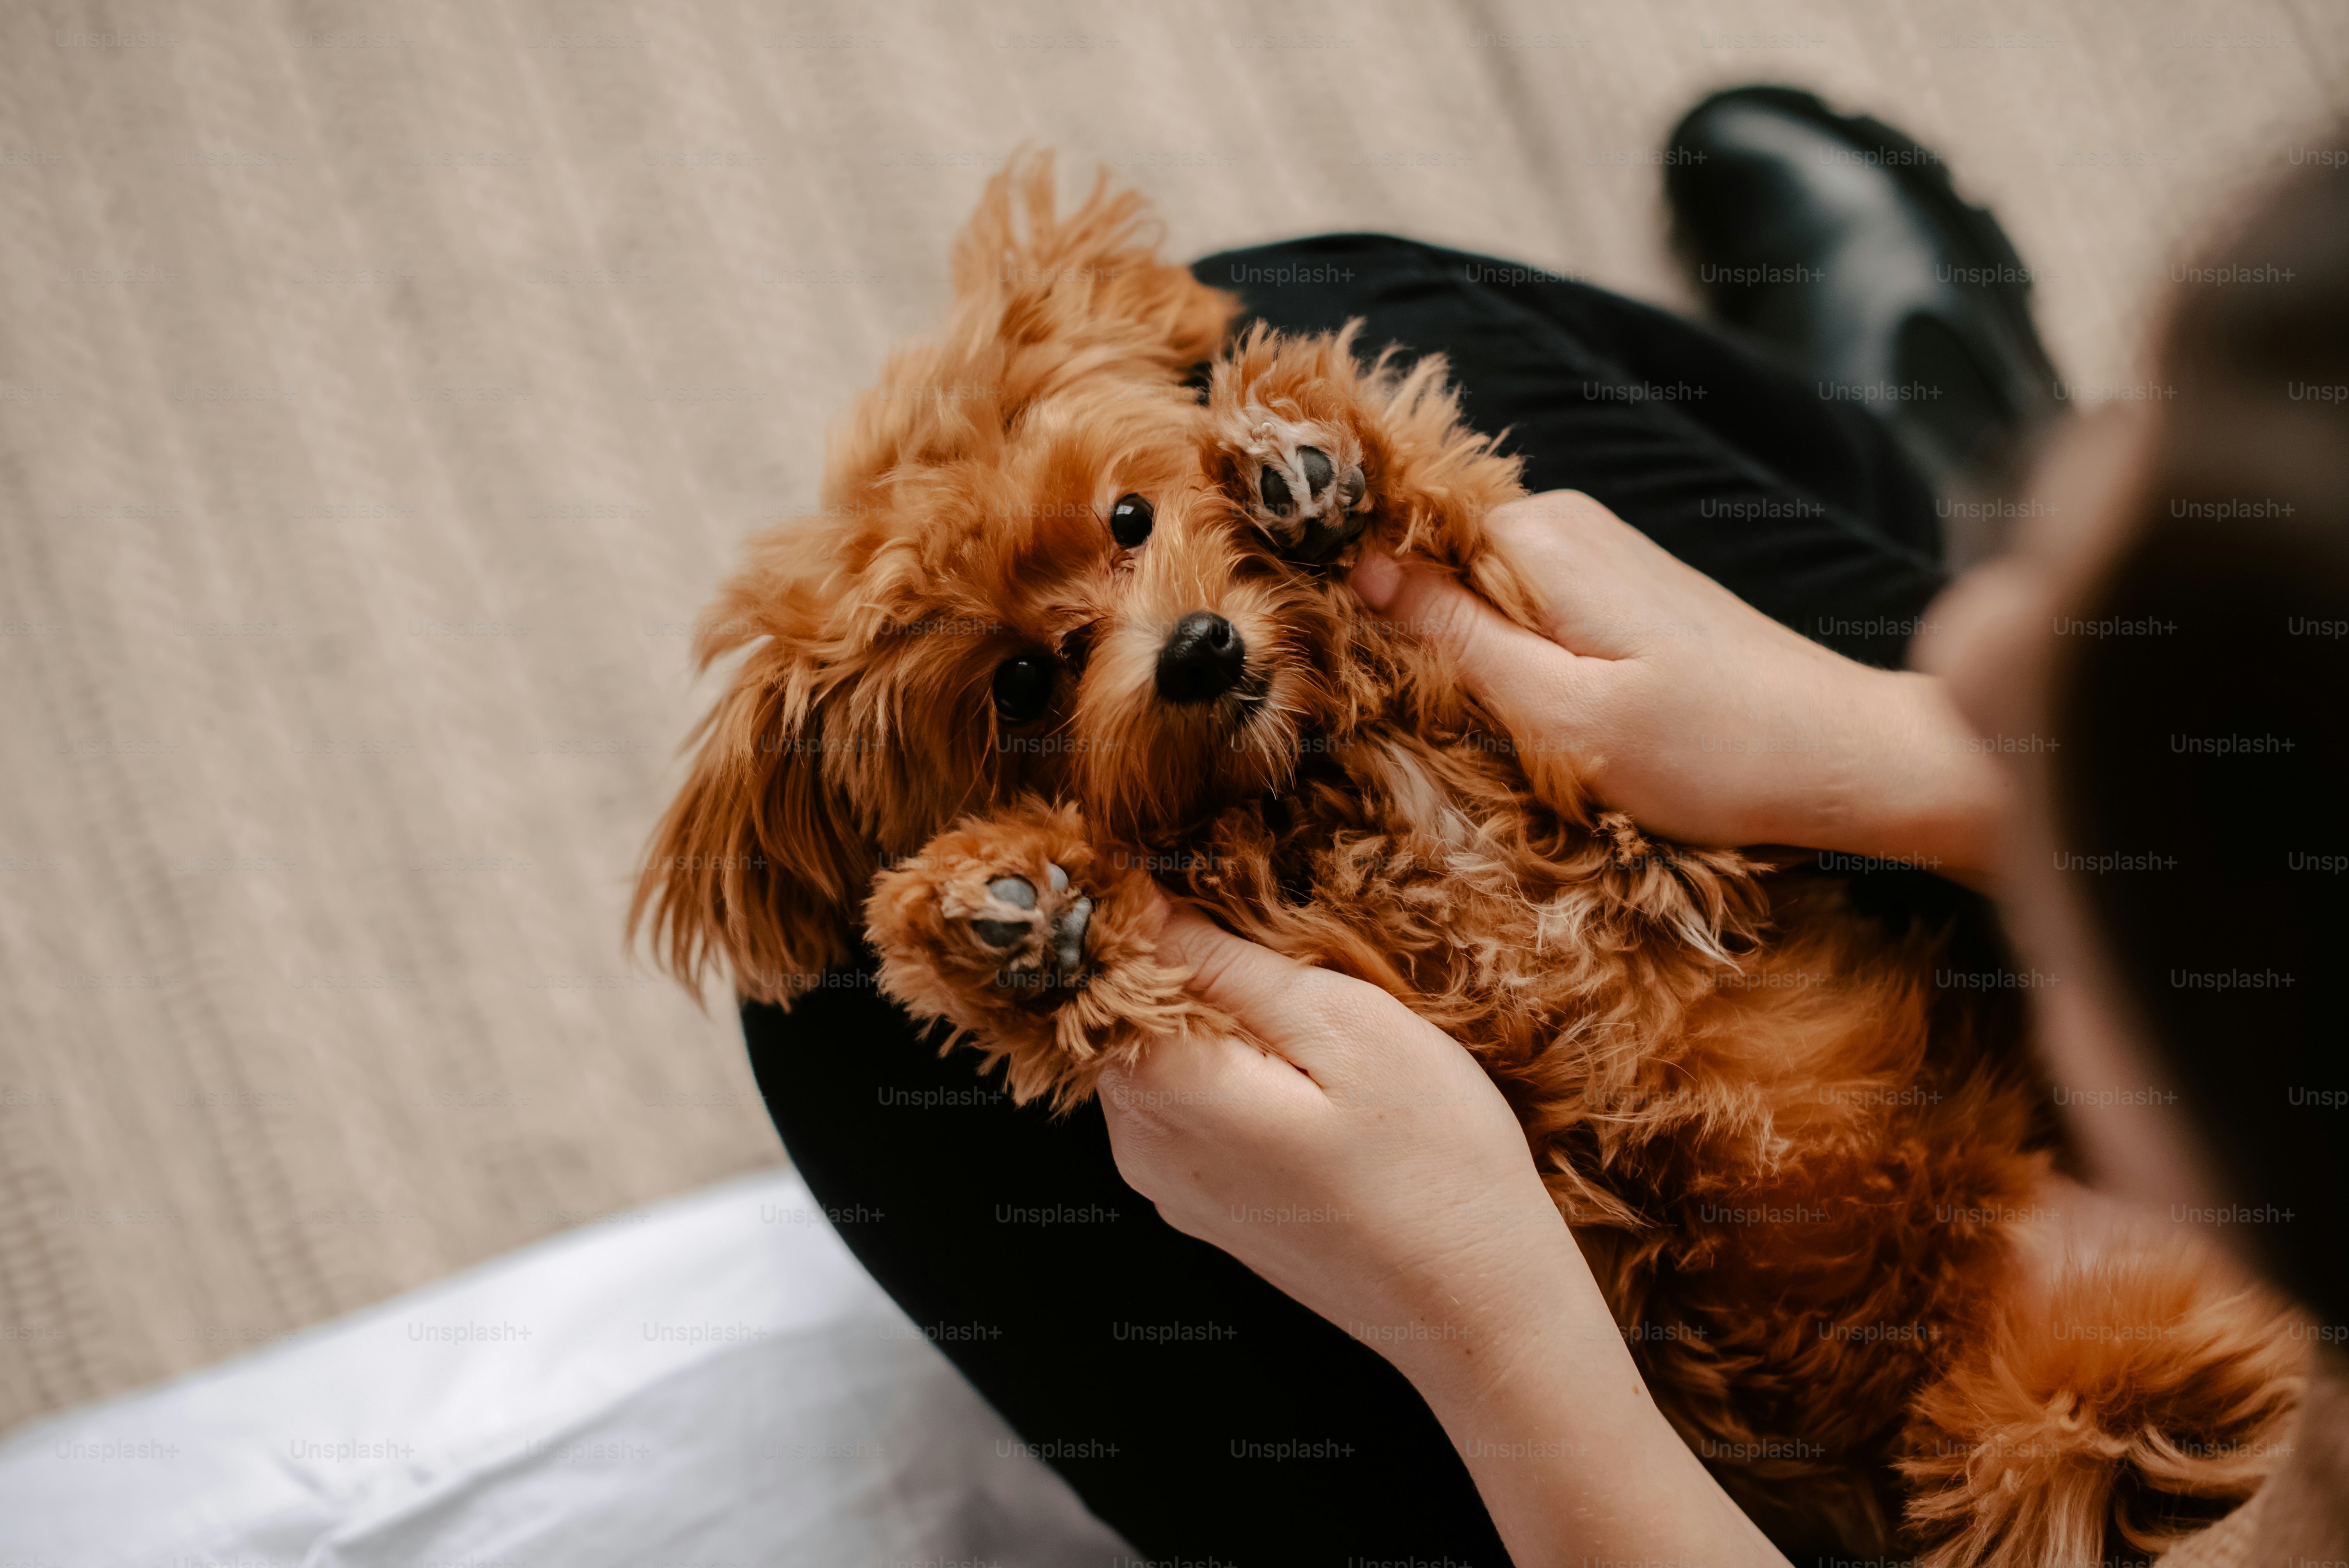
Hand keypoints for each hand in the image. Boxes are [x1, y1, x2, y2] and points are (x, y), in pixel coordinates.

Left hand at [1098, 904, 1563, 1343]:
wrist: (1480, 1306)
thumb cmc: (1435, 1162)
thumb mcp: (1346, 1027)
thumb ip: (1229, 966)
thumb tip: (1139, 905)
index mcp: (1166, 1094)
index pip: (1096, 972)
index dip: (1140, 916)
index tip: (1199, 886)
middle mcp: (1142, 1148)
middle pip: (1122, 1016)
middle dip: (1181, 971)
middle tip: (1284, 960)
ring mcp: (1169, 1186)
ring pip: (1156, 1060)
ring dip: (1213, 1025)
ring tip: (1307, 1026)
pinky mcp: (1205, 1207)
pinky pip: (1186, 1109)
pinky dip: (1228, 1074)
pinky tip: (1305, 1081)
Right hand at [1350, 489, 2004, 883]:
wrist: (1845, 758)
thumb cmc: (1713, 752)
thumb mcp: (1561, 712)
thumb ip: (1456, 638)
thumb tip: (1361, 572)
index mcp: (1541, 541)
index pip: (1396, 534)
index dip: (1348, 588)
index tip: (1315, 650)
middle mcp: (1566, 526)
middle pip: (1431, 562)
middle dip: (1399, 625)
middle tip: (1388, 715)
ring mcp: (1598, 556)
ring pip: (1474, 591)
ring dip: (1454, 650)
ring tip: (1450, 724)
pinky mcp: (1621, 592)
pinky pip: (1522, 610)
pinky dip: (1503, 656)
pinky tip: (1511, 712)